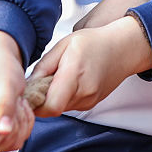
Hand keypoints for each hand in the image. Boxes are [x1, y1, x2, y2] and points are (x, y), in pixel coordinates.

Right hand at [0, 30, 35, 151]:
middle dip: (13, 129)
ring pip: (4, 147)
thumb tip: (3, 131)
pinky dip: (21, 127)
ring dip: (20, 127)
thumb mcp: (3, 83)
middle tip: (17, 104)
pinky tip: (19, 110)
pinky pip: (10, 142)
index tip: (8, 116)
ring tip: (18, 104)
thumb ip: (2, 106)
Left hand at [31, 16, 151, 116]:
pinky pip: (70, 106)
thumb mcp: (63, 45)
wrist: (123, 49)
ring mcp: (89, 100)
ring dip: (54, 97)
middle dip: (43, 98)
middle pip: (53, 108)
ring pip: (60, 108)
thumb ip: (43, 67)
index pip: (50, 106)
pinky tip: (70, 81)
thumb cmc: (94, 42)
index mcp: (74, 74)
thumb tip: (28, 85)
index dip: (36, 104)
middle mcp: (84, 92)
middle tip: (42, 81)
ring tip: (59, 77)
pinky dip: (64, 97)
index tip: (30, 92)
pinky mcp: (91, 104)